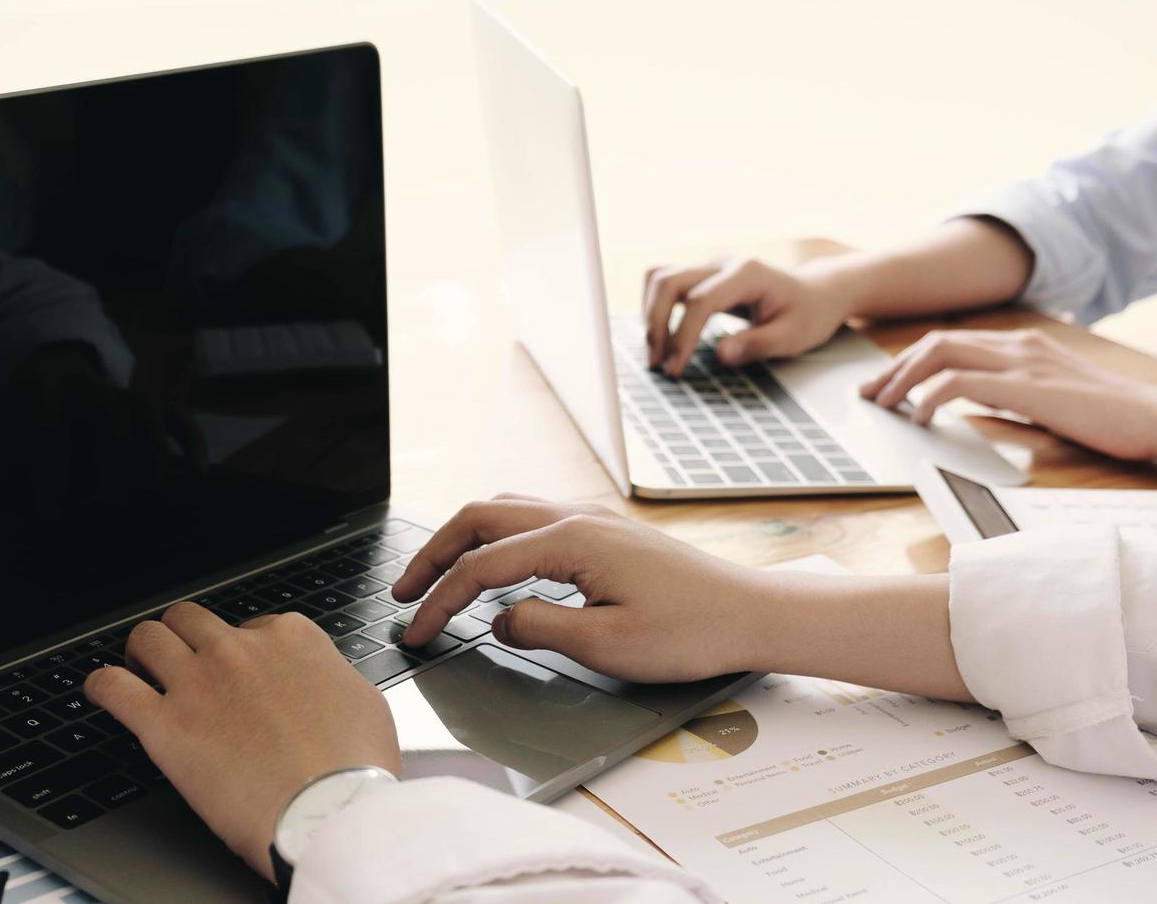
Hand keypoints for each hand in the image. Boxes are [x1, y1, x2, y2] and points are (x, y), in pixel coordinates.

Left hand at [83, 604, 400, 879]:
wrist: (328, 813)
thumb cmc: (354, 769)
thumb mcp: (362, 701)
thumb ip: (329, 675)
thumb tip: (318, 677)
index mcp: (290, 638)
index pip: (251, 625)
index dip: (242, 649)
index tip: (240, 671)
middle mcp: (239, 650)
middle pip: (191, 620)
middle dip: (184, 637)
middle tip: (181, 660)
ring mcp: (198, 683)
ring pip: (148, 637)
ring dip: (141, 651)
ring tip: (139, 668)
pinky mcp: (164, 725)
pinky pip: (112, 687)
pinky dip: (101, 686)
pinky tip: (103, 692)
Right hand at [391, 497, 768, 681]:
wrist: (752, 614)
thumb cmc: (691, 632)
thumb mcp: (607, 645)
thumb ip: (540, 628)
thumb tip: (497, 619)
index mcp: (572, 541)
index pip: (481, 567)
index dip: (439, 601)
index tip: (416, 633)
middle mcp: (577, 517)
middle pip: (480, 518)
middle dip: (434, 553)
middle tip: (404, 591)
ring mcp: (592, 519)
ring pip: (505, 510)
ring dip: (463, 539)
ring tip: (437, 575)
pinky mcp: (605, 532)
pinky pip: (531, 520)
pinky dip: (496, 538)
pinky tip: (494, 566)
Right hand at [644, 258, 856, 374]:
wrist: (817, 293)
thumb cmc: (808, 315)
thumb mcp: (793, 337)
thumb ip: (757, 344)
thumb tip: (721, 355)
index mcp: (747, 274)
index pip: (700, 301)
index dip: (683, 335)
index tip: (675, 368)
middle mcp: (723, 263)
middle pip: (668, 281)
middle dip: (656, 324)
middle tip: (658, 364)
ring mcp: (710, 265)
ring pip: (659, 277)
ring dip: (650, 314)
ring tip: (656, 353)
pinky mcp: (702, 274)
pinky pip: (664, 282)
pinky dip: (655, 307)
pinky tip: (663, 335)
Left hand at [859, 328, 1156, 470]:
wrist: (1152, 415)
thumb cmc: (1107, 415)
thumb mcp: (1049, 398)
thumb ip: (1012, 394)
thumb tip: (973, 405)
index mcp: (1021, 345)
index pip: (951, 342)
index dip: (910, 361)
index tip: (884, 383)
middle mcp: (1015, 344)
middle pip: (934, 342)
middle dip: (894, 367)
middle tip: (868, 393)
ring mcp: (1019, 361)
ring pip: (939, 354)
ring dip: (902, 379)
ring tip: (883, 404)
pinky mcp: (1023, 385)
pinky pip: (958, 382)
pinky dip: (928, 397)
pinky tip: (919, 417)